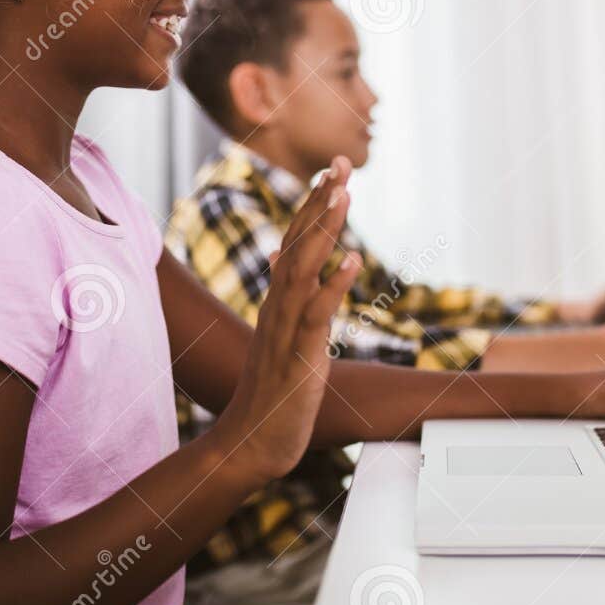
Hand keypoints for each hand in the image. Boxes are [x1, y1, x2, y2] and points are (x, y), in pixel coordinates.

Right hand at [211, 156, 360, 483]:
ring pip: (303, 269)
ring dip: (324, 230)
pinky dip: (333, 285)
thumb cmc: (273, 393)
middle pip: (298, 243)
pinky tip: (353, 261)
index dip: (313, 204)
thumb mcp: (283, 336)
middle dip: (320, 201)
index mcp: (279, 301)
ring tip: (345, 195)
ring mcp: (285, 330)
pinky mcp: (297, 356)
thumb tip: (282, 260)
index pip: (295, 240)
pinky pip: (315, 315)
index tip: (333, 172)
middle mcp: (278, 306)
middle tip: (340, 163)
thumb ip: (288, 298)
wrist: (251, 441)